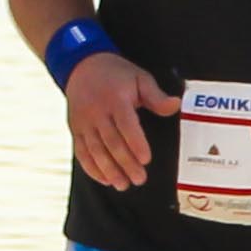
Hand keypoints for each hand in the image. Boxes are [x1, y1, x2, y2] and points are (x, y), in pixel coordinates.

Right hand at [61, 47, 180, 191]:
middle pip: (111, 142)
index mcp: (115, 99)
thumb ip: (156, 95)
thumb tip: (176, 105)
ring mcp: (83, 122)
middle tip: (139, 179)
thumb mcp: (139, 78)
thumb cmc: (116, 73)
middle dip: (125, 163)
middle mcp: (97, 112)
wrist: (81, 65)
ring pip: (95, 150)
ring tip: (122, 185)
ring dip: (109, 170)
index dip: (136, 143)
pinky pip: (81, 152)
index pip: (126, 125)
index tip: (146, 159)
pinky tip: (104, 179)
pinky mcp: (75, 128)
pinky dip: (91, 168)